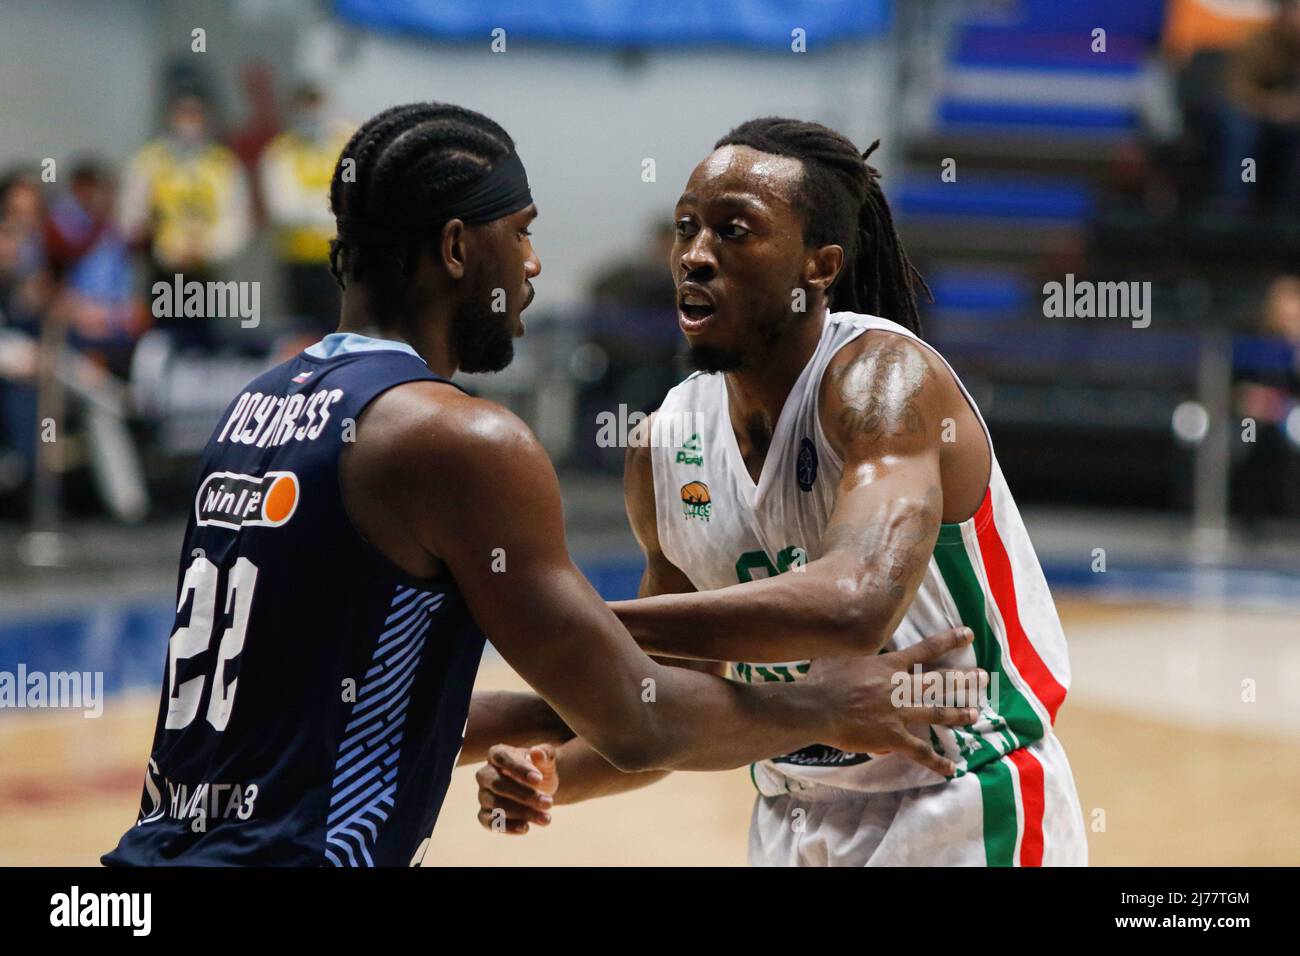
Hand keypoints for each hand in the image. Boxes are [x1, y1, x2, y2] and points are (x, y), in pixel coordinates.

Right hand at [475, 743, 558, 834]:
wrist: (540, 787)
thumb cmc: (539, 768)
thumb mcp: (547, 758)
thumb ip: (545, 753)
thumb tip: (537, 752)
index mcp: (497, 754)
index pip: (501, 757)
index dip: (518, 768)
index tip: (539, 779)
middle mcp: (485, 774)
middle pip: (497, 784)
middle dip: (524, 795)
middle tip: (549, 802)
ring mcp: (483, 795)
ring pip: (496, 805)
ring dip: (522, 812)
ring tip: (546, 818)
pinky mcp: (485, 815)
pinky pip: (490, 823)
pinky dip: (507, 827)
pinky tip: (526, 827)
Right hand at [806, 626, 985, 776]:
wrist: (816, 707)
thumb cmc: (822, 680)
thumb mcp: (839, 655)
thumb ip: (854, 650)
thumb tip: (850, 638)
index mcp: (889, 666)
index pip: (926, 649)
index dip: (949, 640)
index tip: (968, 634)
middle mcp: (900, 687)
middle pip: (939, 682)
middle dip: (965, 679)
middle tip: (985, 677)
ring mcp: (899, 712)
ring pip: (936, 712)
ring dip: (958, 714)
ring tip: (976, 714)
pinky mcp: (893, 737)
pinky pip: (920, 751)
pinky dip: (936, 762)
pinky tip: (951, 769)